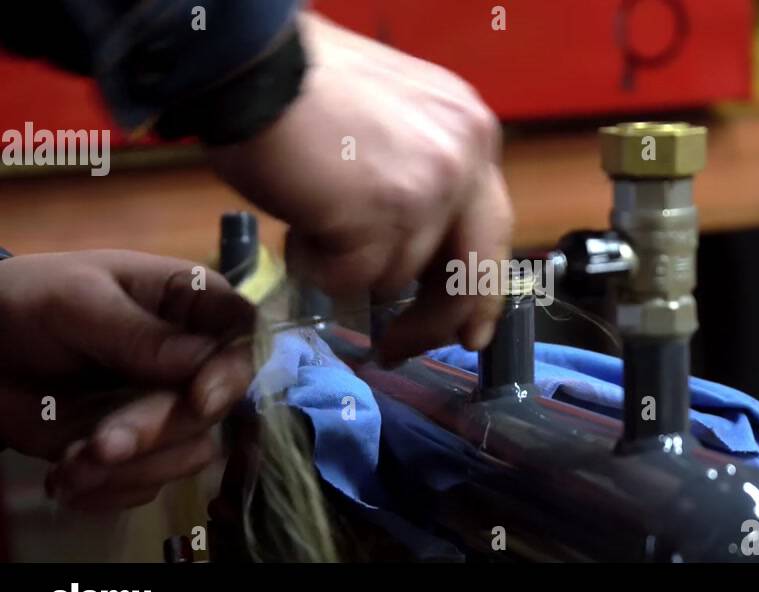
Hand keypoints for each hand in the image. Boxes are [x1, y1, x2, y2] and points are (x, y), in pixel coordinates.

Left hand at [0, 250, 255, 509]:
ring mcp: (167, 407)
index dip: (235, 371)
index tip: (200, 401)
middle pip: (216, 407)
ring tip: (71, 465)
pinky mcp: (139, 449)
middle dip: (158, 431)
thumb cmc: (27, 303)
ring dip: (130, 469)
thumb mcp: (78, 303)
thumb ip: (141, 334)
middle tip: (102, 444)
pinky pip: (149, 483)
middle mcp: (192, 359)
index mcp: (190, 304)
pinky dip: (108, 489)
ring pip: (189, 454)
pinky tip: (67, 476)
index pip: (245, 335)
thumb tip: (205, 364)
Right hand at [207, 11, 513, 363]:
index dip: (479, 289)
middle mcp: (464, 157)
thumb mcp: (392, 122)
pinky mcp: (385, 215)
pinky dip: (314, 264)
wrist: (253, 61)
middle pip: (469, 272)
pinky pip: (350, 278)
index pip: (491, 230)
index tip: (469, 333)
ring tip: (309, 216)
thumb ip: (418, 180)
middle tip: (398, 349)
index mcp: (470, 131)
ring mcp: (430, 187)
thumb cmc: (302, 85)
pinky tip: (297, 221)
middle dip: (435, 322)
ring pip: (395, 277)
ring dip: (344, 264)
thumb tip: (417, 252)